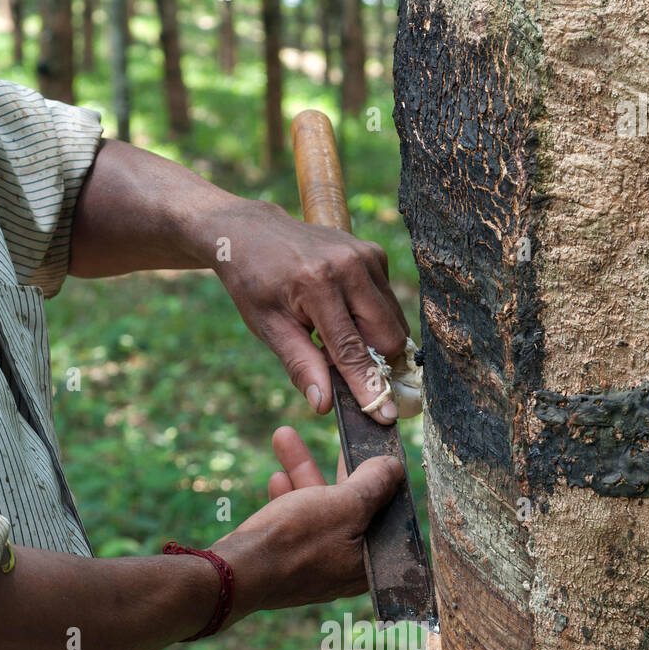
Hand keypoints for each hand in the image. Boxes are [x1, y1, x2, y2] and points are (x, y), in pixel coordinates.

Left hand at [210, 200, 409, 423]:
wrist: (254, 233)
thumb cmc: (256, 283)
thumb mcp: (268, 328)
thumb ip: (300, 365)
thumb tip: (324, 405)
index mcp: (317, 283)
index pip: (352, 348)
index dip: (369, 386)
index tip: (385, 416)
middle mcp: (349, 265)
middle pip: (389, 336)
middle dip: (376, 363)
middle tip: (343, 366)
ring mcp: (366, 255)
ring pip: (394, 322)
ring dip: (373, 342)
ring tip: (336, 336)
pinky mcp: (375, 254)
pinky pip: (387, 304)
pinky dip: (371, 320)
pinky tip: (342, 314)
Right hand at [211, 426, 403, 622]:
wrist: (237, 573)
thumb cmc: (296, 540)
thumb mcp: (346, 504)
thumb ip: (374, 484)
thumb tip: (393, 468)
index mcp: (371, 564)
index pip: (386, 515)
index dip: (381, 480)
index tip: (371, 451)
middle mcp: (348, 570)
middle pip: (351, 509)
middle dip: (335, 466)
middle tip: (334, 437)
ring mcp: (316, 567)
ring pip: (319, 510)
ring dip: (302, 472)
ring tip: (283, 437)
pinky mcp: (288, 563)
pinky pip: (296, 525)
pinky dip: (289, 499)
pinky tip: (276, 478)